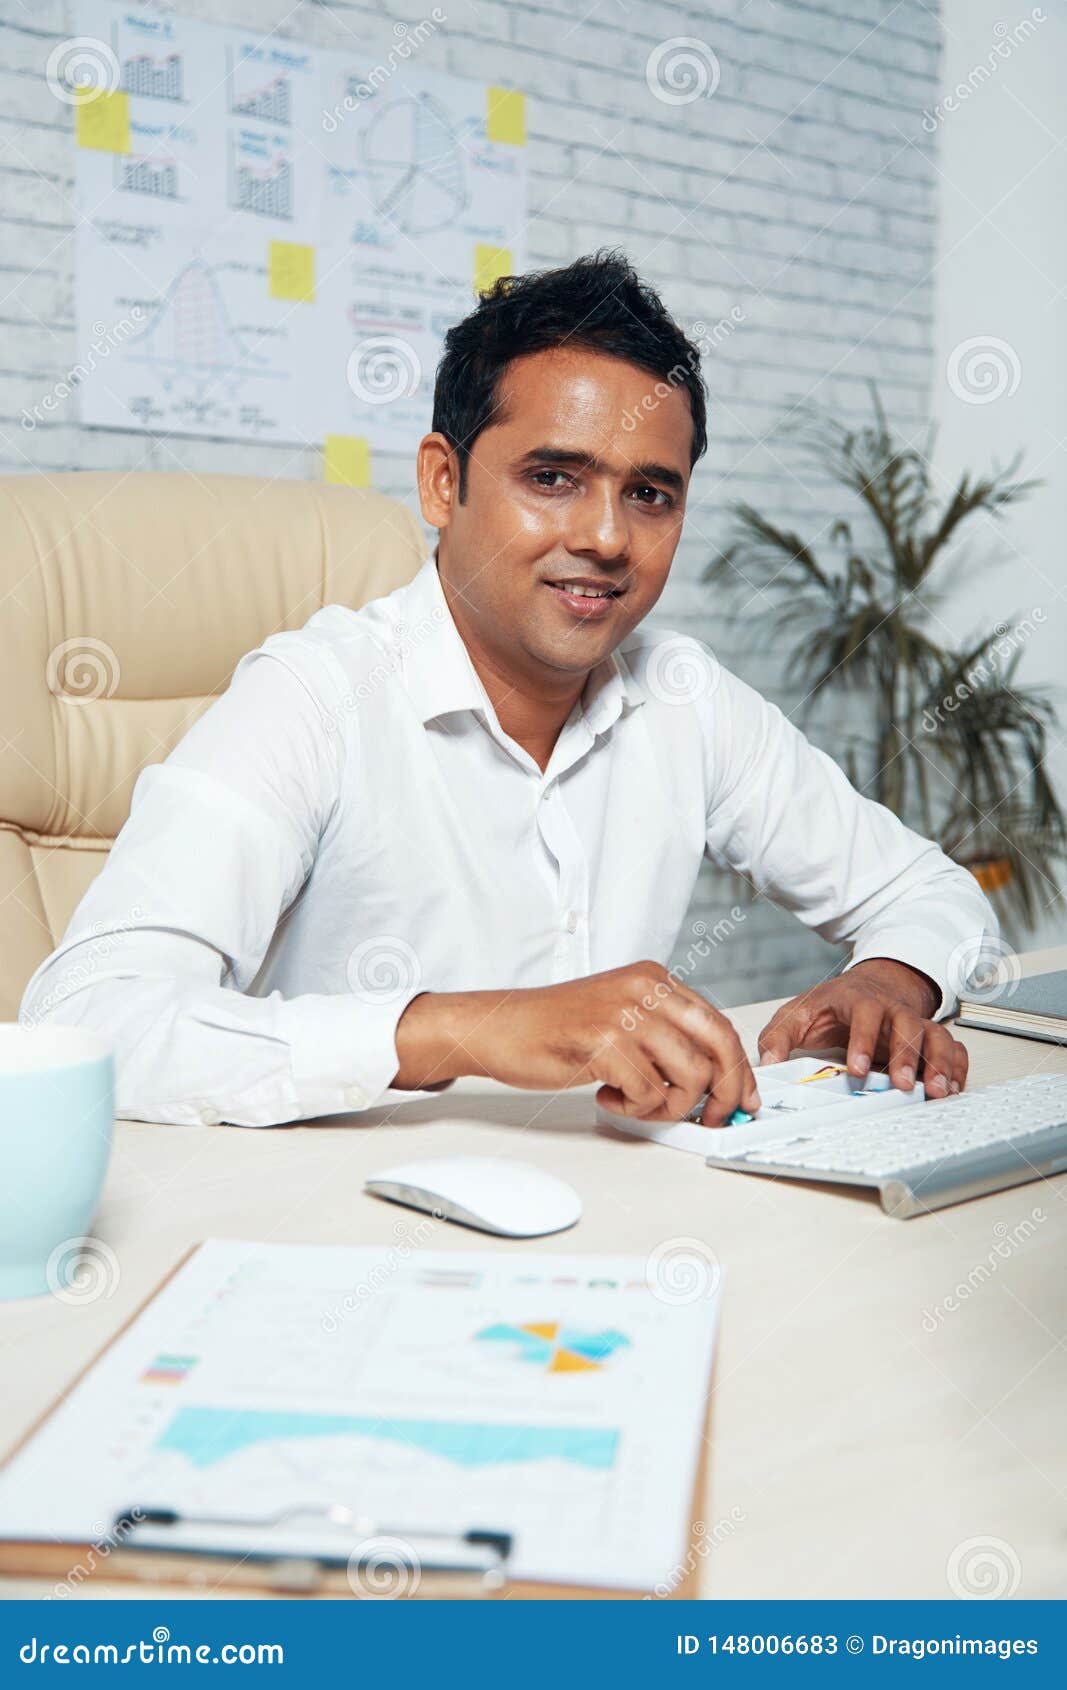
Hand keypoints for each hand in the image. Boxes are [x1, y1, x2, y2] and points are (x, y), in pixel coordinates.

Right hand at [394, 961, 760, 1125]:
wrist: (500, 1028)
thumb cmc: (556, 1029)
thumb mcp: (620, 1016)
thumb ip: (664, 1036)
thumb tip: (714, 1078)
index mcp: (654, 979)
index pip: (719, 1024)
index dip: (738, 1068)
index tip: (742, 1098)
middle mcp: (646, 989)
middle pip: (719, 1045)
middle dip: (725, 1091)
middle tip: (714, 1116)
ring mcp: (626, 1013)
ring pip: (690, 1076)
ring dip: (670, 1105)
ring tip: (638, 1103)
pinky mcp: (604, 1042)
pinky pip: (649, 1094)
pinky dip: (634, 1109)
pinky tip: (607, 1097)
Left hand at [757, 957, 967, 1097]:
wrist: (871, 985)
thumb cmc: (835, 1004)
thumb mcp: (800, 1013)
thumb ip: (779, 1036)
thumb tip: (767, 1063)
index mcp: (860, 1001)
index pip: (865, 1015)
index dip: (863, 1041)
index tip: (857, 1069)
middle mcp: (893, 1010)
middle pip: (908, 1025)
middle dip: (907, 1056)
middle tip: (903, 1085)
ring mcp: (916, 1023)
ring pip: (937, 1036)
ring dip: (940, 1063)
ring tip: (939, 1092)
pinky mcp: (930, 1038)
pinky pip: (953, 1047)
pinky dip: (958, 1066)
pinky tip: (954, 1088)